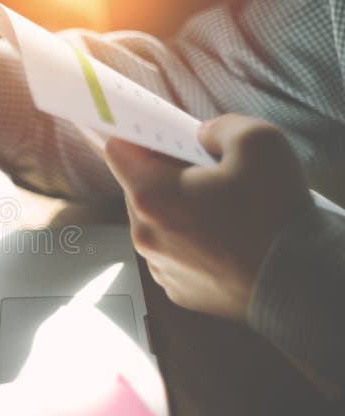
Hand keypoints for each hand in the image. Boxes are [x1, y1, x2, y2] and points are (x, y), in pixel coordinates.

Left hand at [104, 114, 311, 321]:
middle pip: (138, 189)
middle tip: (203, 172)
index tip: (153, 133)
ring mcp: (159, 266)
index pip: (118, 152)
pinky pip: (173, 255)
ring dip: (177, 212)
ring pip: (155, 224)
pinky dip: (189, 244)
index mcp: (151, 195)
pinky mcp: (177, 289)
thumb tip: (203, 135)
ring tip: (219, 210)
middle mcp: (145, 234)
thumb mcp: (259, 142)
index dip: (136, 136)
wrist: (296, 283)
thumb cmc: (274, 216)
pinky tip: (222, 241)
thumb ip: (221, 126)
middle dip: (163, 175)